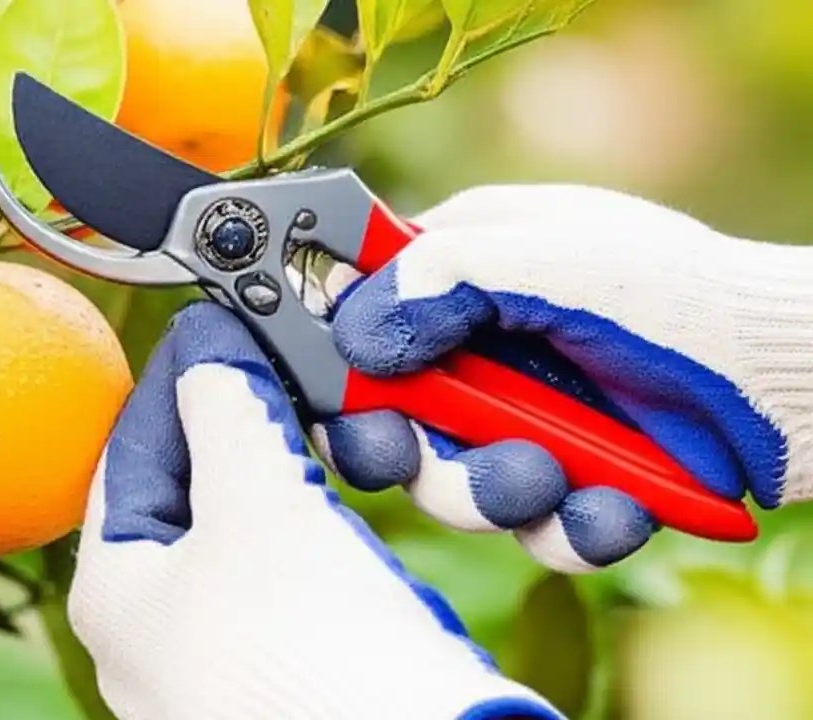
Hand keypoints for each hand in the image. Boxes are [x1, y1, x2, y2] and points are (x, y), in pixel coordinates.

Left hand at [68, 302, 560, 719]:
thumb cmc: (314, 650)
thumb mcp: (260, 502)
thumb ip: (225, 414)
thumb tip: (208, 353)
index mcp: (113, 596)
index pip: (126, 455)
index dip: (176, 382)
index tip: (217, 330)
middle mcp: (148, 640)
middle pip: (181, 497)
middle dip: (229, 430)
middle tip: (271, 369)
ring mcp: (210, 668)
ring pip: (236, 541)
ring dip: (273, 480)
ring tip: (308, 428)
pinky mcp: (276, 681)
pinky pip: (279, 588)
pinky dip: (305, 537)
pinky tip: (340, 515)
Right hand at [317, 184, 812, 571]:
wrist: (791, 382)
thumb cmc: (681, 295)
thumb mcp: (557, 256)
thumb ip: (444, 277)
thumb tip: (353, 331)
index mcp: (468, 272)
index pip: (364, 316)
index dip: (337, 360)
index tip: (330, 393)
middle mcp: (487, 351)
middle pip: (394, 416)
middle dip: (404, 446)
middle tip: (405, 453)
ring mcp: (528, 420)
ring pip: (456, 485)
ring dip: (492, 490)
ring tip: (547, 476)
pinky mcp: (574, 484)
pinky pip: (538, 529)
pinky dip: (571, 526)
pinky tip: (613, 504)